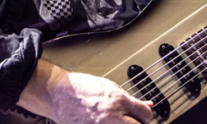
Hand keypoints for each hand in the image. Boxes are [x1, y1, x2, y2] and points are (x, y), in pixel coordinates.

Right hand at [19, 60, 152, 123]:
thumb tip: (147, 105)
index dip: (145, 114)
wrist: (58, 94)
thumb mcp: (110, 87)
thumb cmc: (81, 87)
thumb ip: (130, 99)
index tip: (142, 114)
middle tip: (133, 121)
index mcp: (118, 100)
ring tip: (119, 121)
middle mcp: (111, 116)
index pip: (145, 114)